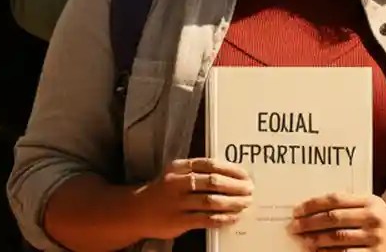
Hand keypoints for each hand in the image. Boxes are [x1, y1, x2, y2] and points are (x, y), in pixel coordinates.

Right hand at [133, 157, 253, 239]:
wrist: (135, 210)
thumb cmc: (161, 191)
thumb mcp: (174, 174)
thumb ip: (195, 172)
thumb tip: (227, 175)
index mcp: (179, 167)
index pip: (209, 164)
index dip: (230, 169)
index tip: (244, 175)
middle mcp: (178, 182)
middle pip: (212, 181)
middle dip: (235, 186)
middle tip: (249, 190)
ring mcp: (177, 202)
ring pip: (210, 201)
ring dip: (232, 202)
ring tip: (245, 203)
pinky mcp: (177, 221)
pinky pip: (204, 219)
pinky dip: (221, 219)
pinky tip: (232, 218)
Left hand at [290, 193, 385, 250]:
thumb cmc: (381, 221)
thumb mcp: (370, 205)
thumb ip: (347, 203)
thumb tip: (311, 207)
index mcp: (369, 202)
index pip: (335, 200)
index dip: (312, 205)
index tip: (296, 210)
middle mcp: (373, 219)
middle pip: (333, 219)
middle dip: (308, 223)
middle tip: (292, 227)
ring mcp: (374, 240)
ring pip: (337, 240)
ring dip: (314, 240)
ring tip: (300, 240)